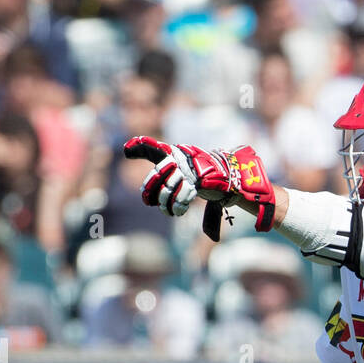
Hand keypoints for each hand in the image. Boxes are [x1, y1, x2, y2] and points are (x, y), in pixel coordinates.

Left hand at [124, 137, 275, 240]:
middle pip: (157, 173)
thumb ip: (183, 194)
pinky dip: (178, 206)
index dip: (140, 147)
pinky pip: (182, 194)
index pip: (155, 149)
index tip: (126, 148)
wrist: (237, 184)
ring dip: (165, 203)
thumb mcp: (196, 187)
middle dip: (150, 189)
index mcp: (178, 156)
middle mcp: (182, 158)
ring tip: (168, 212)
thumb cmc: (216, 186)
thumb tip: (183, 216)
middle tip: (148, 201)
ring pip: (168, 187)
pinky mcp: (198, 179)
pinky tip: (179, 213)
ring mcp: (190, 168)